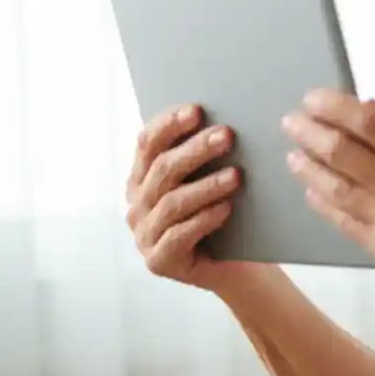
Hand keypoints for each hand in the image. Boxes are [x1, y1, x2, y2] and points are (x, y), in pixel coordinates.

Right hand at [125, 103, 248, 290]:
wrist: (237, 265)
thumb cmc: (223, 213)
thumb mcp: (210, 178)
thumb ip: (205, 154)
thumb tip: (223, 120)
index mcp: (142, 177)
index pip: (147, 143)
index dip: (169, 124)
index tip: (197, 110)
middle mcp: (137, 204)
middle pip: (162, 169)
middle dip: (195, 149)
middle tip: (227, 136)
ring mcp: (145, 234)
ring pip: (172, 202)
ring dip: (205, 186)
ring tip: (235, 176)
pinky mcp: (159, 261)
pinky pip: (179, 236)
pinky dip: (204, 219)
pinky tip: (226, 208)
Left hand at [280, 89, 374, 287]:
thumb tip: (366, 108)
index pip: (370, 122)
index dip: (335, 106)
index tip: (313, 98)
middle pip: (343, 153)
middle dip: (310, 133)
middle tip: (291, 122)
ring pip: (336, 188)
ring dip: (308, 168)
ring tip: (293, 155)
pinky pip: (343, 221)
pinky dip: (323, 202)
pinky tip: (311, 189)